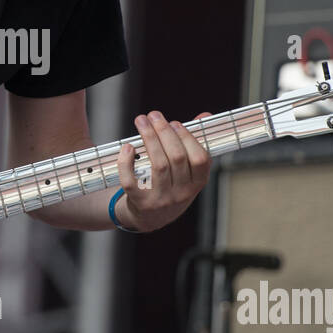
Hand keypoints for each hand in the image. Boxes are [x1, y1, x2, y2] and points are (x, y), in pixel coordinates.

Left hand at [116, 110, 213, 231]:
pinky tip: (127, 147)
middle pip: (176, 158)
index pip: (200, 159)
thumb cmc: (171, 186)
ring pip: (157, 165)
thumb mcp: (188, 171)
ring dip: (148, 138)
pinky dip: (127, 163)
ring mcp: (161, 199)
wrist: (150, 217)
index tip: (175, 122)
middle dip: (164, 132)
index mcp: (197, 184)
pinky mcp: (140, 202)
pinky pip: (132, 181)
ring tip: (142, 121)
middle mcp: (181, 193)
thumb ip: (194, 142)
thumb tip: (205, 116)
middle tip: (154, 115)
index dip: (188, 138)